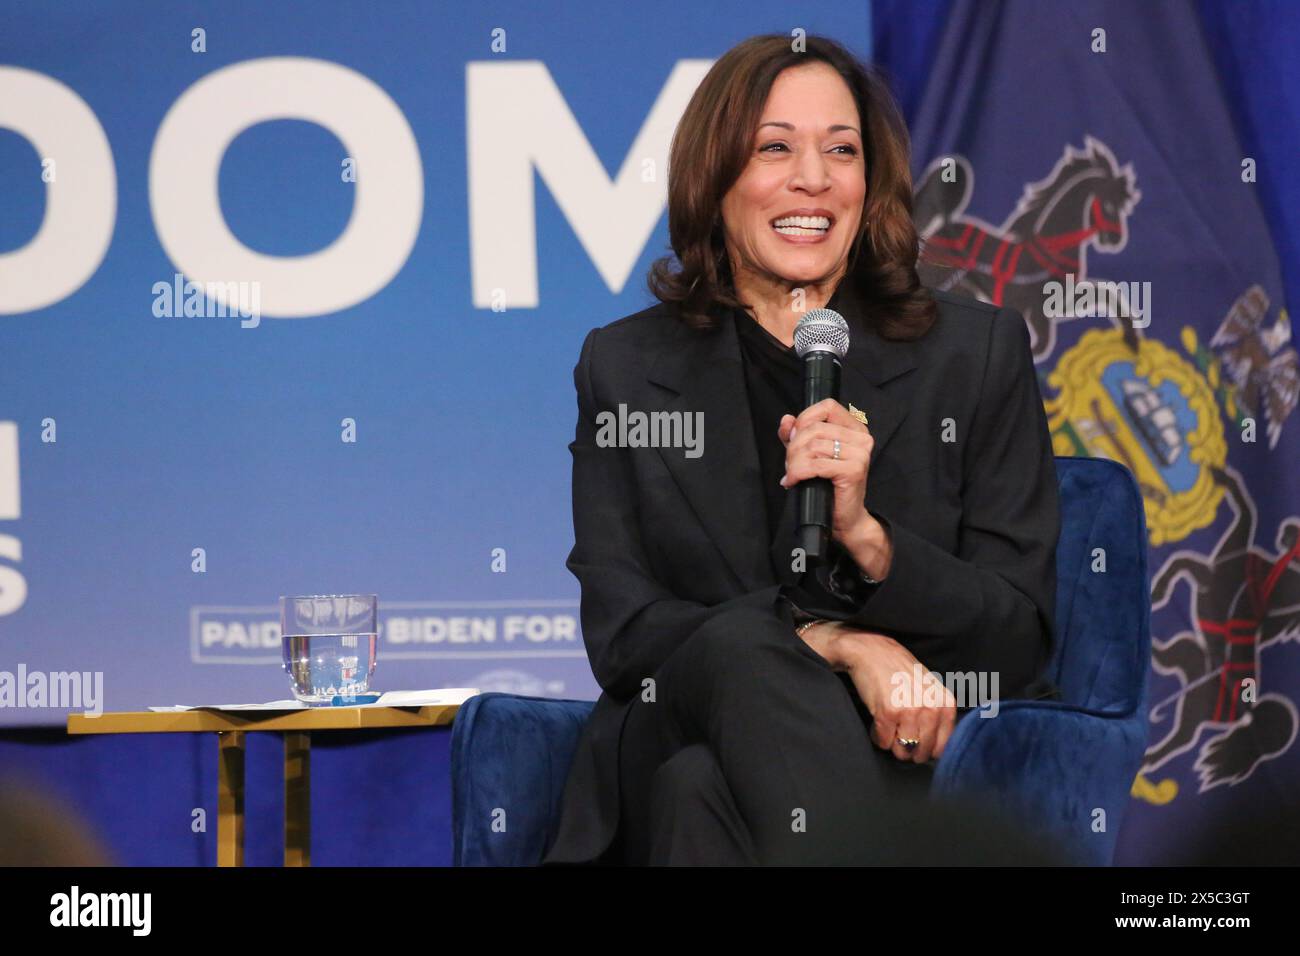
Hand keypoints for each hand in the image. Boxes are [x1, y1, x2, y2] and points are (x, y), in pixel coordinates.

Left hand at [778, 398, 872, 550]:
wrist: (846, 519)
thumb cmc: (829, 487)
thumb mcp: (810, 455)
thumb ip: (797, 435)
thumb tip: (786, 420)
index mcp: (855, 428)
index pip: (827, 406)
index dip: (805, 419)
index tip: (794, 438)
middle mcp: (862, 438)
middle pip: (815, 428)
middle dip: (794, 447)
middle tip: (790, 466)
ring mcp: (860, 453)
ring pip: (813, 446)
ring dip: (794, 462)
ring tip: (793, 475)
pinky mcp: (854, 470)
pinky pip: (815, 465)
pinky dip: (798, 473)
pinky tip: (794, 481)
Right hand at [831, 627, 956, 763]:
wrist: (872, 651)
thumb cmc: (899, 672)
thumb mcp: (929, 690)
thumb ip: (937, 717)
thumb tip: (934, 752)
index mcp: (945, 704)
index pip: (941, 748)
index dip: (925, 748)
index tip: (915, 738)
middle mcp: (931, 708)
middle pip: (921, 752)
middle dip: (908, 749)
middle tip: (899, 731)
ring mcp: (910, 710)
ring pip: (902, 751)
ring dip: (891, 742)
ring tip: (888, 723)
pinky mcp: (889, 712)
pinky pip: (883, 742)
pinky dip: (877, 735)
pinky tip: (877, 718)